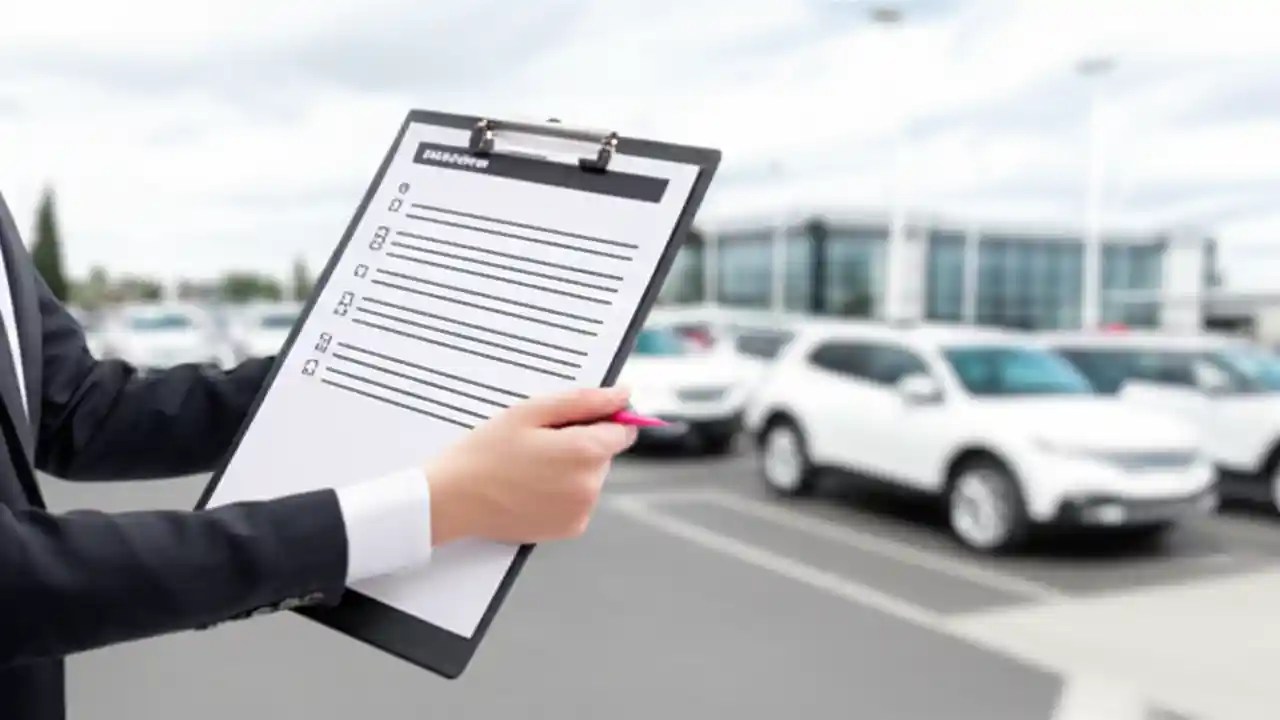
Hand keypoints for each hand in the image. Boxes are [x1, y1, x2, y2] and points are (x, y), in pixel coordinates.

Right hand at [426, 386, 636, 545]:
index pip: (624, 429)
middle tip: (539, 442)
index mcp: (585, 453)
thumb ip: (584, 400)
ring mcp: (581, 511)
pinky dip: (564, 492)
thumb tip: (623, 394)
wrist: (453, 499)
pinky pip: (580, 500)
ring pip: (592, 477)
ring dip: (572, 468)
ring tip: (531, 466)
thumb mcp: (531, 412)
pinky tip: (533, 487)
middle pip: (606, 453)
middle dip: (582, 443)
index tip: (573, 419)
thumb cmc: (485, 452)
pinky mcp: (570, 528)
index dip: (602, 419)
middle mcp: (590, 486)